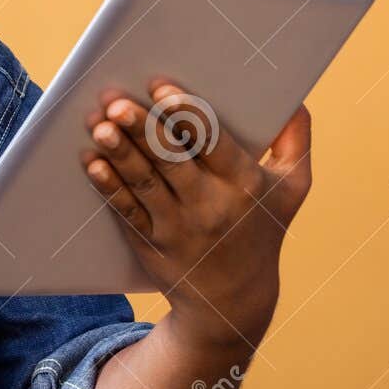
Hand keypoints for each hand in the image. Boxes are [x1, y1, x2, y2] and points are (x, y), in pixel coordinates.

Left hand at [78, 78, 312, 350]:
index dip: (185, 114)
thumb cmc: (262, 230)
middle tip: (117, 102)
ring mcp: (178, 226)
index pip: (213, 142)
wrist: (234, 301)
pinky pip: (126, 210)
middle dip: (143, 128)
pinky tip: (92, 162)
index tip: (160, 87)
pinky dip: (108, 186)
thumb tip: (295, 100)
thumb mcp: (292, 190)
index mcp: (245, 183)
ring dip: (120, 152)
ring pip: (144, 182)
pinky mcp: (151, 242)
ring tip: (99, 125)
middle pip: (172, 159)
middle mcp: (211, 205)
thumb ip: (296, 142)